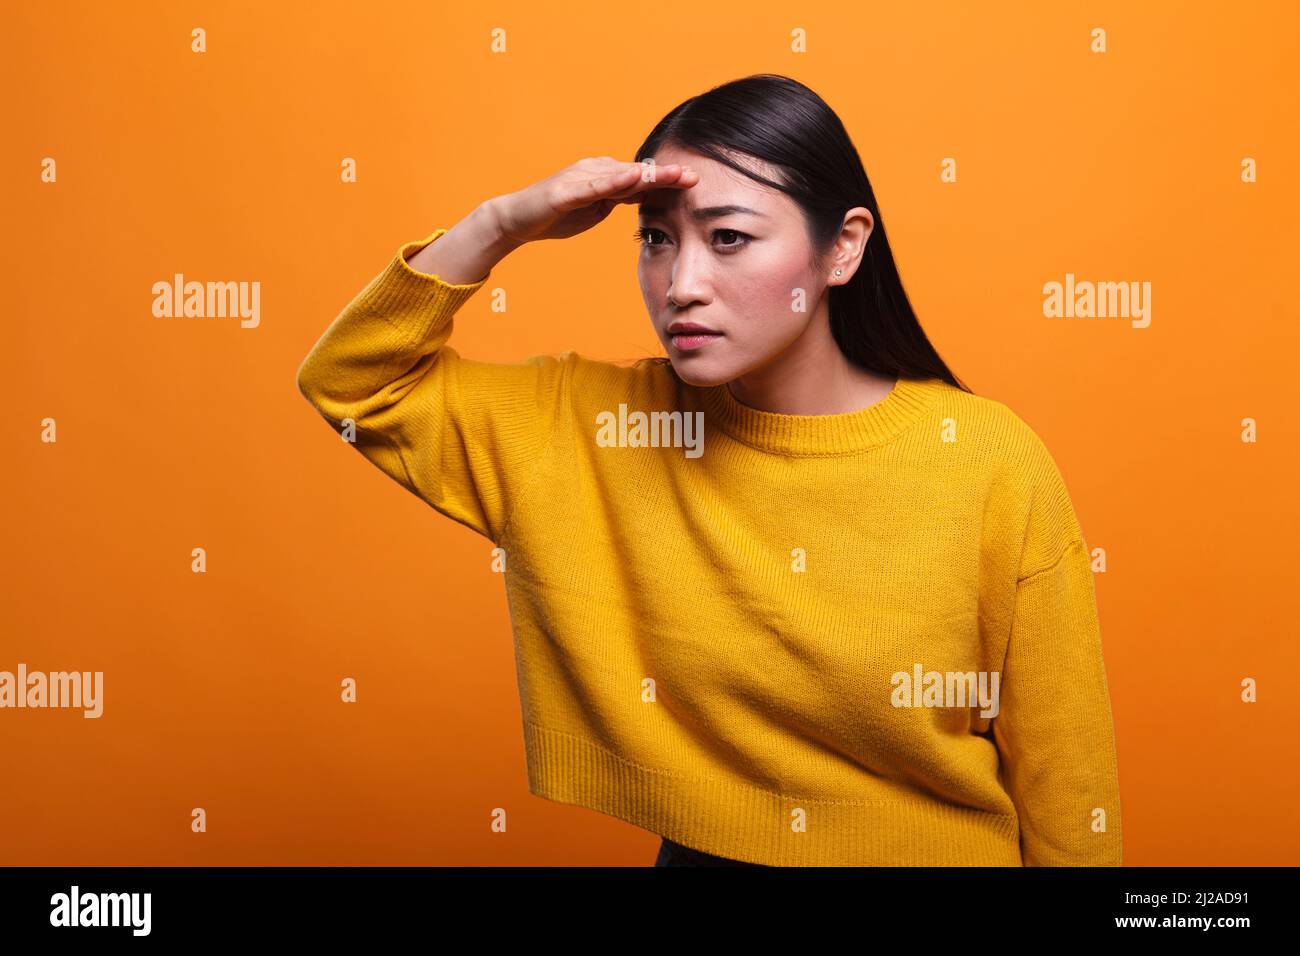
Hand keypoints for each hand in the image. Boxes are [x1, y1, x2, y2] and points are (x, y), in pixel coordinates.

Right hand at [486, 157, 697, 245]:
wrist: (516, 220)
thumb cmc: (555, 215)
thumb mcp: (595, 209)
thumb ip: (617, 200)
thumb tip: (645, 198)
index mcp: (603, 175)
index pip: (641, 178)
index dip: (667, 179)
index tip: (694, 180)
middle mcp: (594, 170)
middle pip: (636, 173)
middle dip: (666, 174)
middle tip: (694, 175)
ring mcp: (580, 178)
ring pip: (620, 176)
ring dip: (648, 175)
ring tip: (674, 174)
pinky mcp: (565, 191)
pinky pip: (594, 186)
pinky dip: (615, 181)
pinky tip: (633, 178)